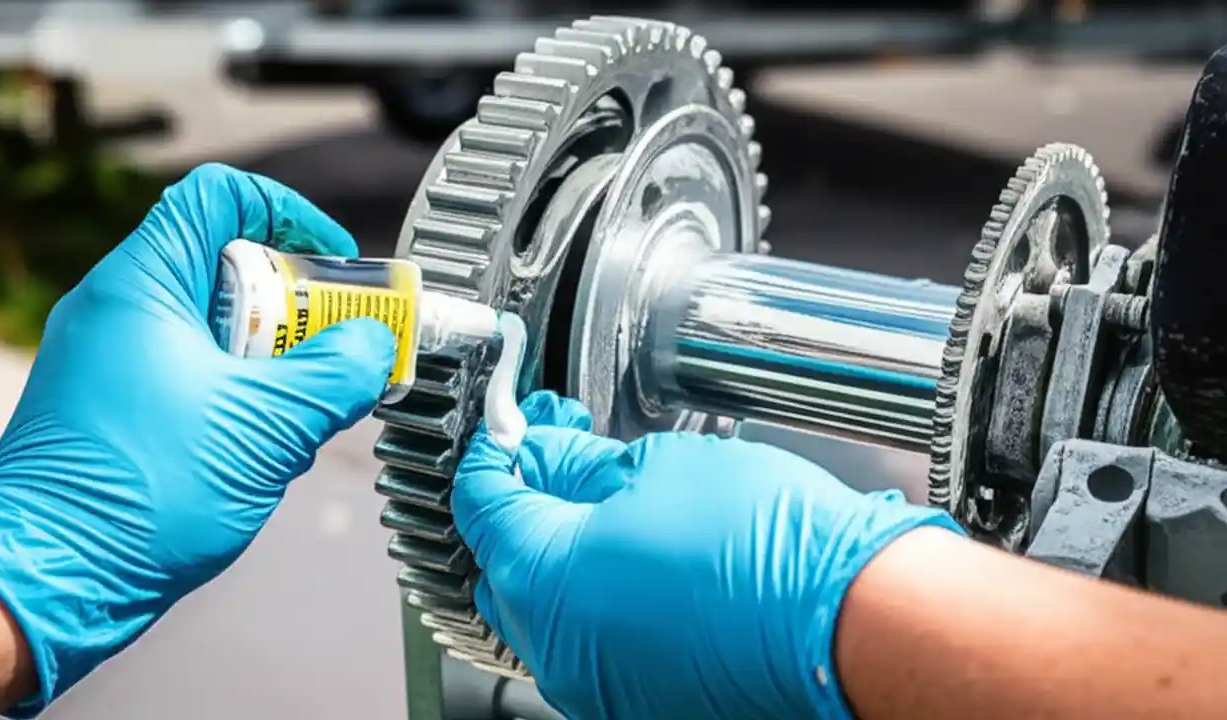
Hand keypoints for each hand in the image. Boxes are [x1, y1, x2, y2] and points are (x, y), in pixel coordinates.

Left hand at [0, 164, 394, 715]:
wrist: (53, 582)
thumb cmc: (138, 498)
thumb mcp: (268, 428)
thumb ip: (337, 376)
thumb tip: (375, 347)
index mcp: (142, 285)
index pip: (220, 195)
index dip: (289, 213)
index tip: (334, 262)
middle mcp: (118, 309)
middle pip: (227, 265)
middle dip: (296, 305)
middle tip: (337, 345)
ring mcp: (111, 358)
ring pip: (216, 326)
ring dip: (274, 357)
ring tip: (305, 408)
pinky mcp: (115, 404)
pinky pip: (194, 371)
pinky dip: (242, 391)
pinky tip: (265, 443)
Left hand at [453, 391, 961, 719]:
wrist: (852, 622)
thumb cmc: (768, 547)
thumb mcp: (657, 468)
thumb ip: (579, 463)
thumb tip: (547, 453)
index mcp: (540, 577)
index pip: (481, 501)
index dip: (498, 449)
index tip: (517, 425)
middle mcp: (554, 647)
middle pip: (504, 562)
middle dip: (527, 501)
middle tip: (565, 453)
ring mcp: (594, 685)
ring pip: (548, 609)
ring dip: (563, 553)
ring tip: (615, 504)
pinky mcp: (636, 702)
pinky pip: (592, 643)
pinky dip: (600, 599)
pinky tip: (646, 561)